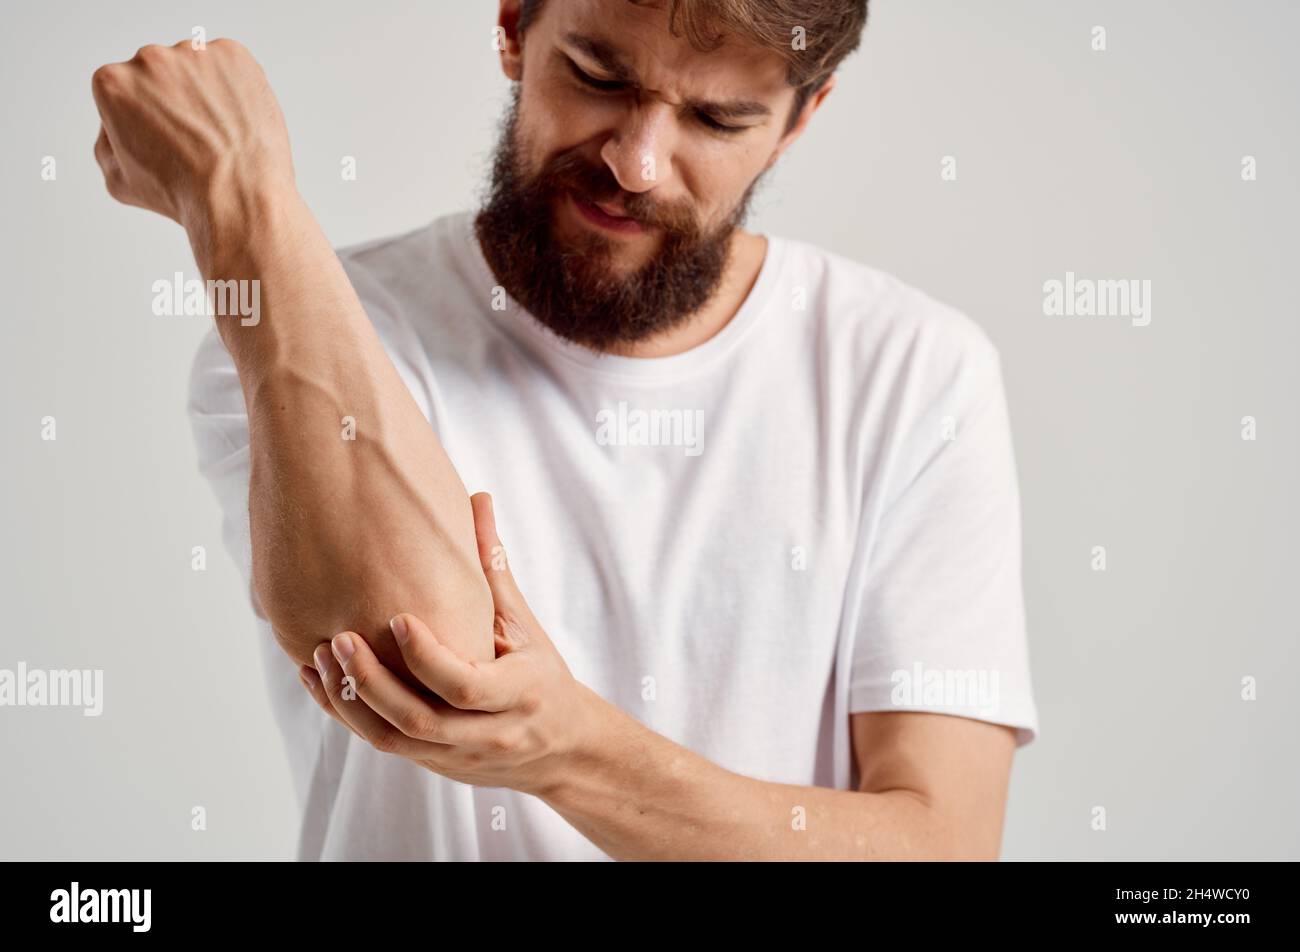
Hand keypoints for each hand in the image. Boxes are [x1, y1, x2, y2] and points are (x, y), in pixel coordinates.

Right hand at [91, 38, 293, 234]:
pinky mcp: (233, 54)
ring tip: (219, 133)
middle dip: (173, 100)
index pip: (124, 90)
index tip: (161, 141)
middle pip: (159, 74)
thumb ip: (106, 140)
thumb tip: (116, 120)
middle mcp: (149, 58)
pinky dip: (236, 88)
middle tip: (194, 139)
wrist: (239, 197)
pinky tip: (238, 120)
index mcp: (113, 81)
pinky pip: (230, 67)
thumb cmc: (182, 194)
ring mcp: (194, 53)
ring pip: (195, 69)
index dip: (143, 119)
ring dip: (204, 93)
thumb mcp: (117, 178)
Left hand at [300, 493, 608, 796]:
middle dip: (375, 683)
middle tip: (341, 640)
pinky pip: (386, 745)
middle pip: (422, 720)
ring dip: (352, 702)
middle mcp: (490, 732)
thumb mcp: (525, 625)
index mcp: (518, 693)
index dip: (427, 656)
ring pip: (395, 740)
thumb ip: (493, 569)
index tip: (396, 618)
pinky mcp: (434, 764)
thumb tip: (478, 500)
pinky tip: (321, 681)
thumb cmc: (540, 673)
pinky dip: (349, 715)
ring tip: (321, 659)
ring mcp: (458, 754)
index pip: (466, 685)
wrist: (560, 749)